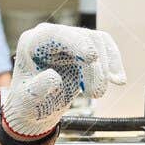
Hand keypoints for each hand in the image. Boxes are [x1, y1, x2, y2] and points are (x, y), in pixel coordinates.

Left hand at [0, 24, 125, 138]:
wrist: (34, 110)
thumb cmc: (26, 104)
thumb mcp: (27, 101)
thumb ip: (37, 89)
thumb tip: (54, 77)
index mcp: (32, 43)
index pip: (56, 34)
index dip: (76, 43)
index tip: (93, 58)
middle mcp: (51, 36)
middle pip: (81, 37)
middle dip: (94, 66)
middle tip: (97, 94)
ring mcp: (68, 41)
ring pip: (96, 42)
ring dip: (104, 68)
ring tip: (98, 94)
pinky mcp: (82, 50)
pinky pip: (104, 49)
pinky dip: (113, 64)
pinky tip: (117, 80)